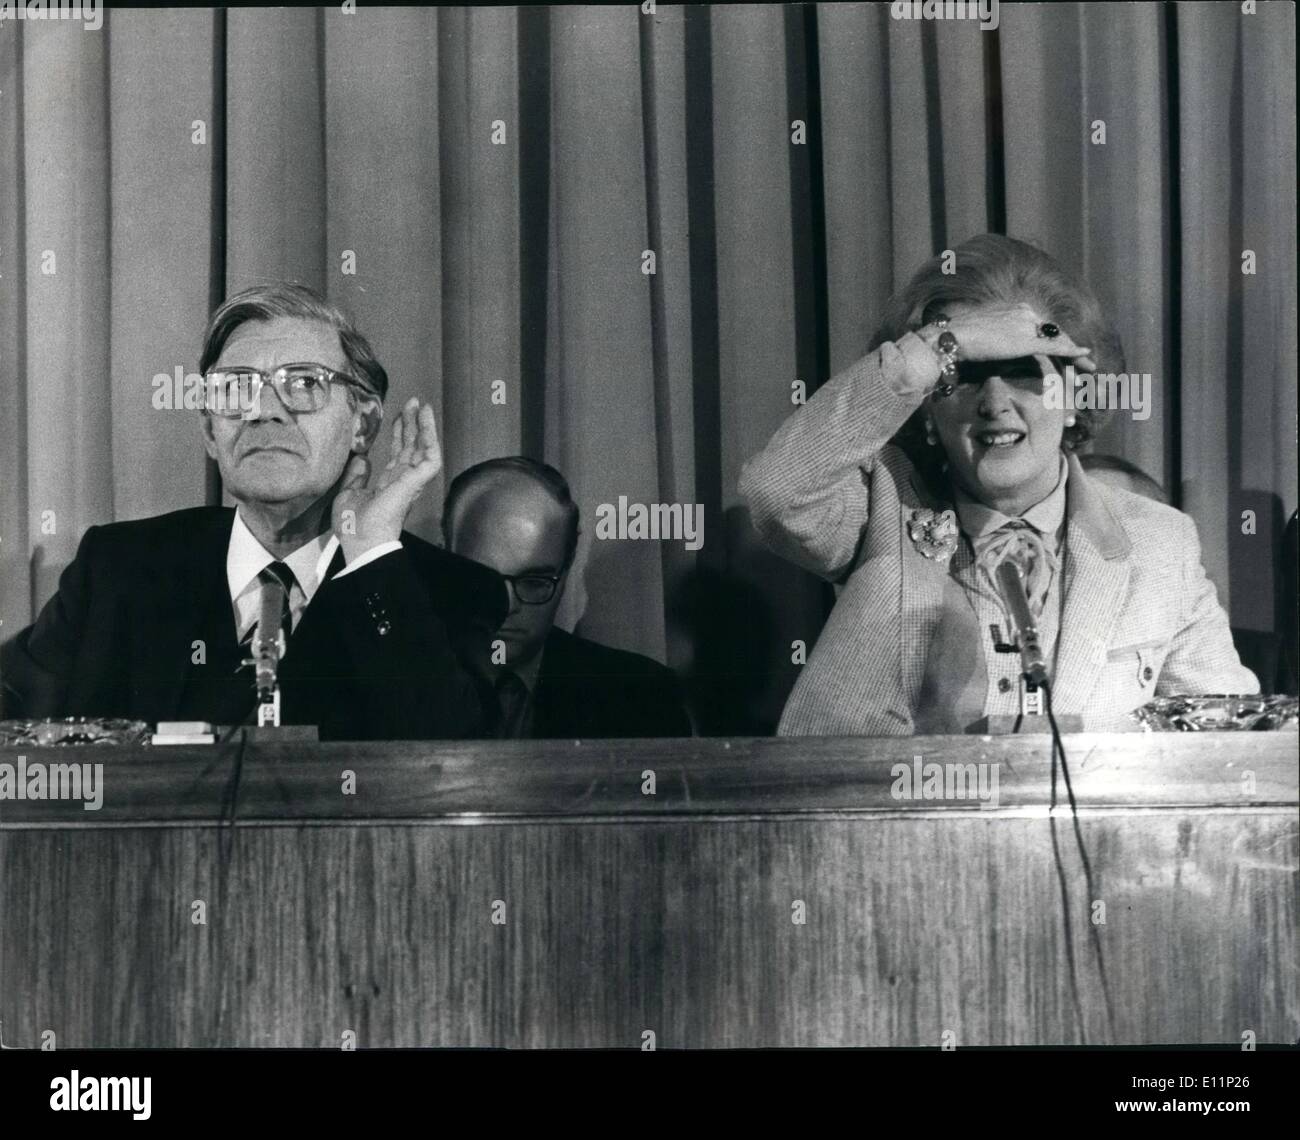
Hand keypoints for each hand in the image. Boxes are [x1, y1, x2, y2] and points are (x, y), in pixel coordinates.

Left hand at [332, 397, 441, 561]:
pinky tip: (426, 422)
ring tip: (421, 406)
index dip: (399, 433)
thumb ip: (356, 476)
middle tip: (412, 401)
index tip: (398, 416)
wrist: (360, 540)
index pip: (399, 453)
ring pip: (423, 448)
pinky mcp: (416, 482)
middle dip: (412, 423)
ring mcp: (411, 481)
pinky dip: (430, 439)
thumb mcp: (348, 494)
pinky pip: (430, 458)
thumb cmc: (354, 525)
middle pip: (412, 446)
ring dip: (424, 426)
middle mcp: (403, 480)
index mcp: (389, 483)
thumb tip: (363, 459)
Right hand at [919, 302, 1096, 373]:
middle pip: (1054, 333)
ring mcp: (1027, 325)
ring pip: (1059, 341)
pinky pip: (1056, 346)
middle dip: (1071, 350)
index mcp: (1014, 310)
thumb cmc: (957, 339)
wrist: (950, 338)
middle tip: (1086, 365)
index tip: (1064, 356)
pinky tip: (1085, 357)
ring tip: (1090, 369)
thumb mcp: (978, 335)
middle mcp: (1024, 313)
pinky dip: (1073, 352)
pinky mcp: (1026, 340)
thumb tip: (990, 348)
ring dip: (1076, 356)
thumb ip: (992, 338)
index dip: (1055, 343)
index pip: (1041, 328)